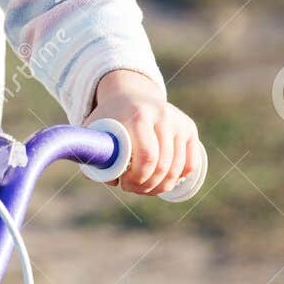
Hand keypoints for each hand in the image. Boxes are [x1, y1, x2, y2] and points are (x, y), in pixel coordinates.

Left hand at [84, 69, 201, 195]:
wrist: (129, 95)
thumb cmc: (109, 119)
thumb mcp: (94, 129)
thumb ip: (93, 153)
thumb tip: (109, 180)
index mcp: (138, 115)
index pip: (147, 157)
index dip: (137, 179)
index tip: (124, 184)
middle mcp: (162, 116)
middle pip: (163, 165)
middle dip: (147, 186)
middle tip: (133, 189)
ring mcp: (178, 121)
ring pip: (177, 168)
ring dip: (161, 186)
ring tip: (146, 188)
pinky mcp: (189, 128)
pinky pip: (191, 164)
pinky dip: (178, 178)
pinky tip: (164, 181)